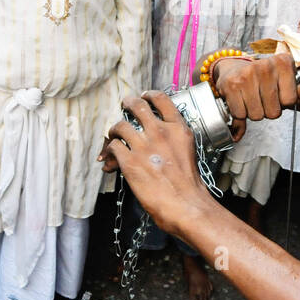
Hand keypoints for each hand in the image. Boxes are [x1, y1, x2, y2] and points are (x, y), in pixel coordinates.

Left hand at [102, 92, 211, 235]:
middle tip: (124, 106)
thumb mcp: (187, 151)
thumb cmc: (189, 184)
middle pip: (136, 105)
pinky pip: (113, 146)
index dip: (149, 95)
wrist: (186, 205)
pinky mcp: (130, 162)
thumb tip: (155, 136)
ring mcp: (144, 146)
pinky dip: (110, 151)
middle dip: (127, 103)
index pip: (161, 99)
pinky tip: (112, 159)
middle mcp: (160, 132)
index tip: (144, 97)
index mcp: (178, 129)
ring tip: (114, 136)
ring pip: (120, 125)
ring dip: (114, 130)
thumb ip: (173, 139)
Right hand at [211, 54, 299, 125]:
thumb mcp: (288, 83)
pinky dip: (240, 113)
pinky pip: (241, 114)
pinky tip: (240, 100)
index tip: (277, 90)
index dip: (283, 101)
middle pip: (274, 111)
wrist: (232, 69)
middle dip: (268, 109)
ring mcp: (247, 75)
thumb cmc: (263, 79)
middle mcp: (265, 65)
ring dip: (254, 112)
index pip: (291, 101)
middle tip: (262, 96)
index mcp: (284, 62)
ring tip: (251, 97)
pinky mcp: (231, 85)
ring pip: (258, 115)